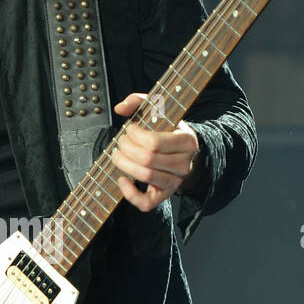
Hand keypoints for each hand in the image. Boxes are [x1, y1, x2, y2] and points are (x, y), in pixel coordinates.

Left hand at [111, 92, 199, 212]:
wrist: (186, 154)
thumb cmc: (168, 130)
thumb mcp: (160, 110)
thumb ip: (139, 100)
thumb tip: (121, 108)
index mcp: (186, 141)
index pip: (155, 142)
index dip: (135, 136)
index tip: (129, 129)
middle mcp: (184, 164)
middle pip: (147, 159)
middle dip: (126, 149)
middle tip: (120, 142)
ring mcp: (175, 182)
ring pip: (146, 176)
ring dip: (124, 165)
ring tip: (117, 155)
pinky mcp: (164, 195)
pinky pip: (146, 202)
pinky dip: (130, 193)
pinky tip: (122, 179)